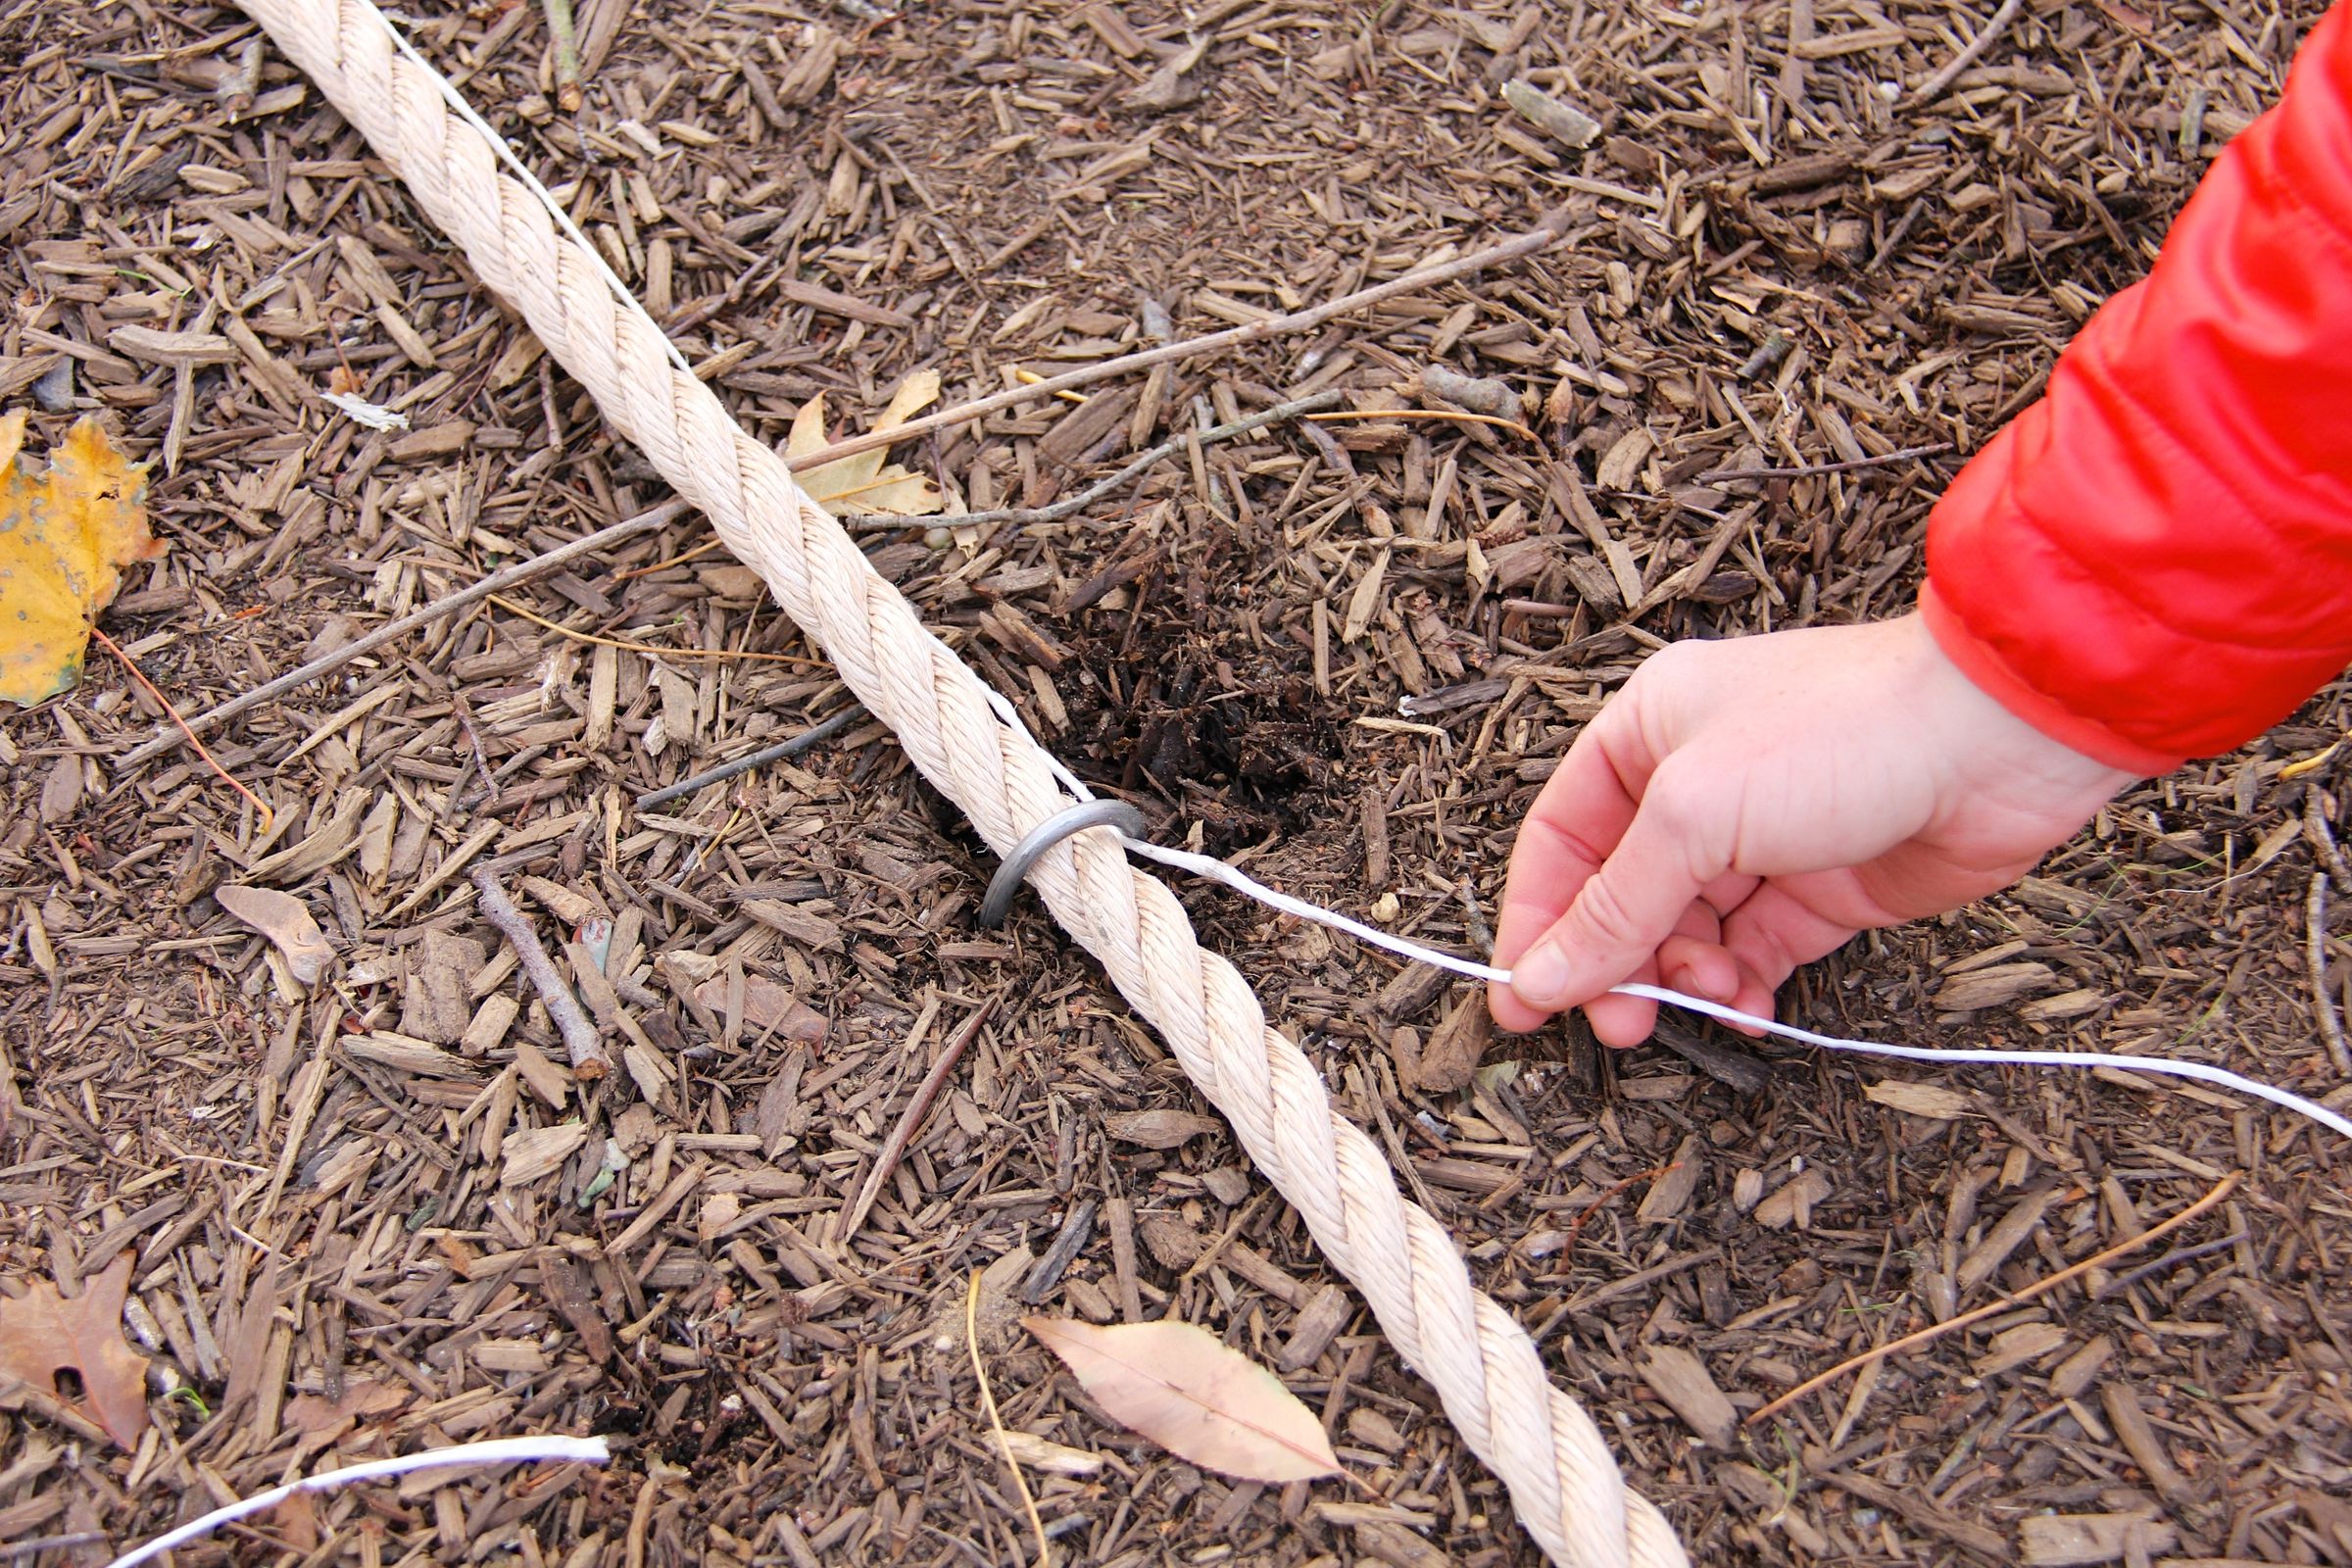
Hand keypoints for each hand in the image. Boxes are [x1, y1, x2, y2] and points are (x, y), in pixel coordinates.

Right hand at [1487, 613, 2135, 1044]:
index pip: (1561, 841)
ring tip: (1707, 1002)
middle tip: (1618, 1025)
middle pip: (1622, 895)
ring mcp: (1764, 837)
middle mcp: (1696, 783)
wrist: (1998, 740)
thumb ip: (1614, 907)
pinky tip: (1751, 1007)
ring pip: (1690, 932)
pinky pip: (1757, 951)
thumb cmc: (1842, 731)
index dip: (1537, 922)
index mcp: (1646, 733)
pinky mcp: (1825, 886)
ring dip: (1687, 979)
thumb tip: (1540, 978)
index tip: (1521, 1000)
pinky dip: (1745, 986)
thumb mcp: (1693, 814)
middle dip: (1617, 964)